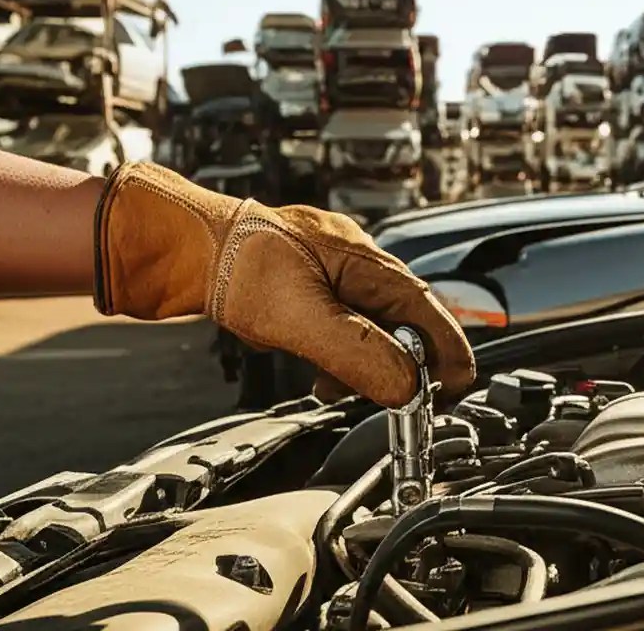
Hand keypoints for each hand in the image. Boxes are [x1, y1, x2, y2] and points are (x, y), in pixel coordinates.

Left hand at [93, 163, 474, 407]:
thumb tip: (406, 386)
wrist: (184, 246)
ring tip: (339, 387)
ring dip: (366, 361)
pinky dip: (340, 352)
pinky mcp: (310, 283)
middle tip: (400, 398)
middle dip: (404, 362)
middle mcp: (357, 262)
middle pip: (404, 320)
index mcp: (366, 263)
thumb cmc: (236, 266)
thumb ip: (357, 354)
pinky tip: (320, 370)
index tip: (459, 385)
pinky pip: (343, 322)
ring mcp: (333, 270)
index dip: (448, 350)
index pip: (427, 310)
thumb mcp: (300, 318)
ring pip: (372, 325)